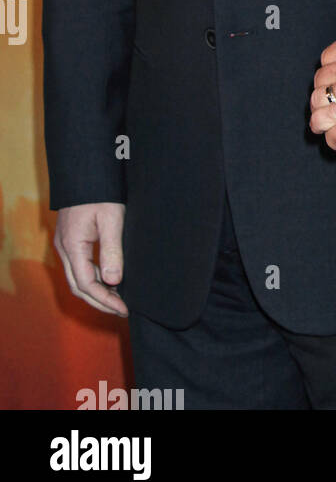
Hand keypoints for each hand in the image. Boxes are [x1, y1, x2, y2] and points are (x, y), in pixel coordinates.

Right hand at [54, 202, 128, 316]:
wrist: (86, 171)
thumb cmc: (100, 192)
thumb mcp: (112, 219)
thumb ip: (112, 251)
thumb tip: (114, 282)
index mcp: (73, 247)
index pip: (87, 285)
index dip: (106, 299)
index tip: (124, 308)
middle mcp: (64, 249)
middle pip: (79, 287)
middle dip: (100, 302)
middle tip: (122, 310)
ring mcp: (65, 245)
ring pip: (78, 278)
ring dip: (96, 292)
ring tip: (118, 299)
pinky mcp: (70, 240)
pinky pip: (79, 267)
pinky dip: (93, 278)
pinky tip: (109, 279)